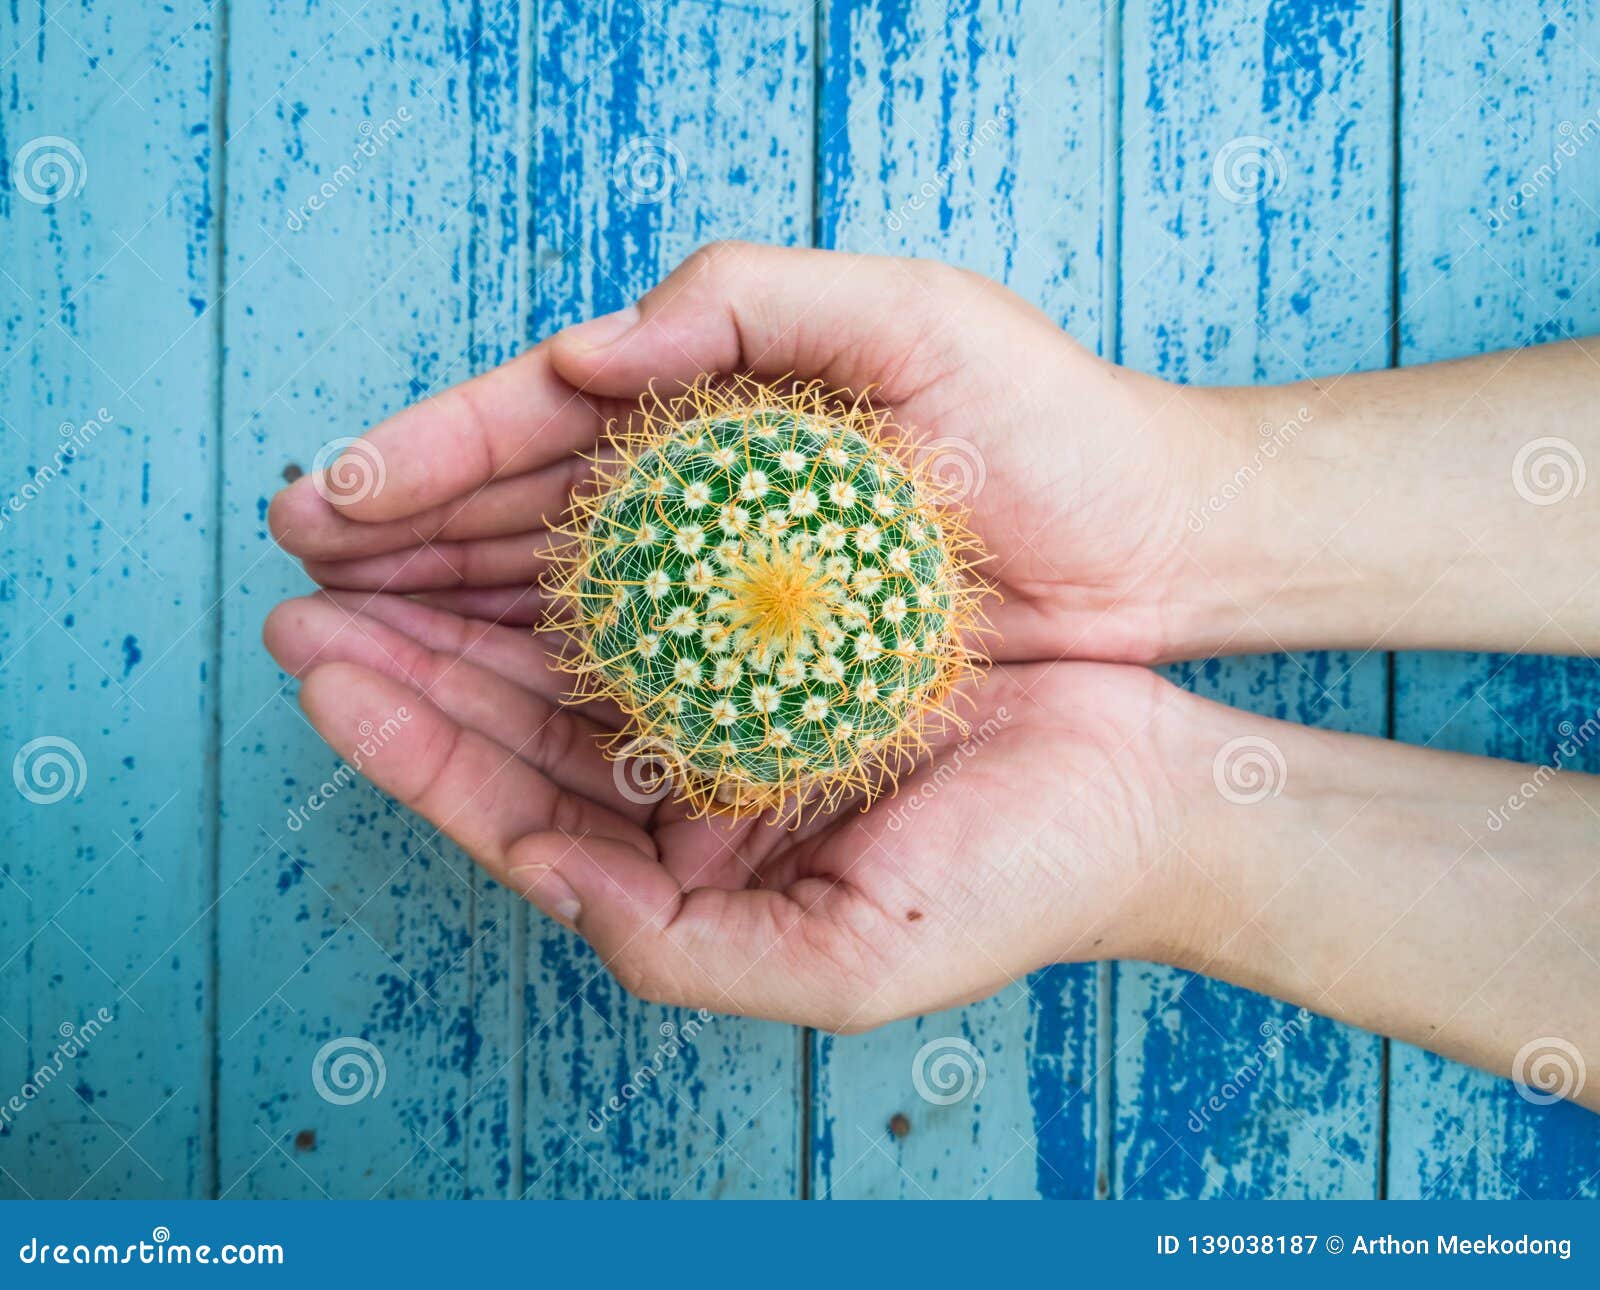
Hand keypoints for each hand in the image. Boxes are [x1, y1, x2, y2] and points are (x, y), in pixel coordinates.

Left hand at [261, 591, 1194, 1028]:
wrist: (1145, 794)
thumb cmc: (1010, 889)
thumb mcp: (840, 964)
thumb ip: (676, 952)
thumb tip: (540, 880)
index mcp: (685, 875)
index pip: (511, 811)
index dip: (409, 747)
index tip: (323, 674)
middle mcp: (695, 789)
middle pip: (517, 721)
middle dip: (408, 660)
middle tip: (308, 589)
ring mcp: (736, 705)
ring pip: (570, 650)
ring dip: (472, 599)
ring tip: (376, 545)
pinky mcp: (786, 630)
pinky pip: (664, 586)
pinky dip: (594, 552)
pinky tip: (530, 511)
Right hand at [267, 241, 1227, 663]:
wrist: (1151, 544)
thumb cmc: (1048, 421)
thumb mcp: (916, 318)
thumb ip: (754, 297)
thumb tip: (587, 347)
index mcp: (712, 399)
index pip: (537, 423)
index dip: (426, 457)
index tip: (328, 497)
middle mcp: (702, 498)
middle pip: (519, 522)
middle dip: (401, 547)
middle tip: (297, 579)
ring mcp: (730, 592)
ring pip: (556, 609)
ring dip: (447, 626)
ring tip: (344, 646)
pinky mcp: (770, 676)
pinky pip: (636, 684)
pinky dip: (550, 694)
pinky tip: (474, 706)